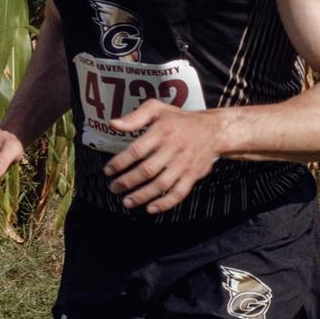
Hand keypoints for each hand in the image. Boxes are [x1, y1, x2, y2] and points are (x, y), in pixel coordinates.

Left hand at [103, 101, 222, 212]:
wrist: (212, 130)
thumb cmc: (179, 120)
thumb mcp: (157, 110)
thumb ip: (135, 117)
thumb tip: (113, 124)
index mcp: (162, 131)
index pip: (136, 150)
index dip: (120, 163)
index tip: (107, 170)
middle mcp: (173, 149)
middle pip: (147, 170)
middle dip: (127, 182)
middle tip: (113, 188)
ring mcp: (184, 164)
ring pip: (161, 184)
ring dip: (142, 196)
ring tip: (127, 201)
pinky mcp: (193, 175)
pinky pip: (179, 193)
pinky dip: (165, 203)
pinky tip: (150, 208)